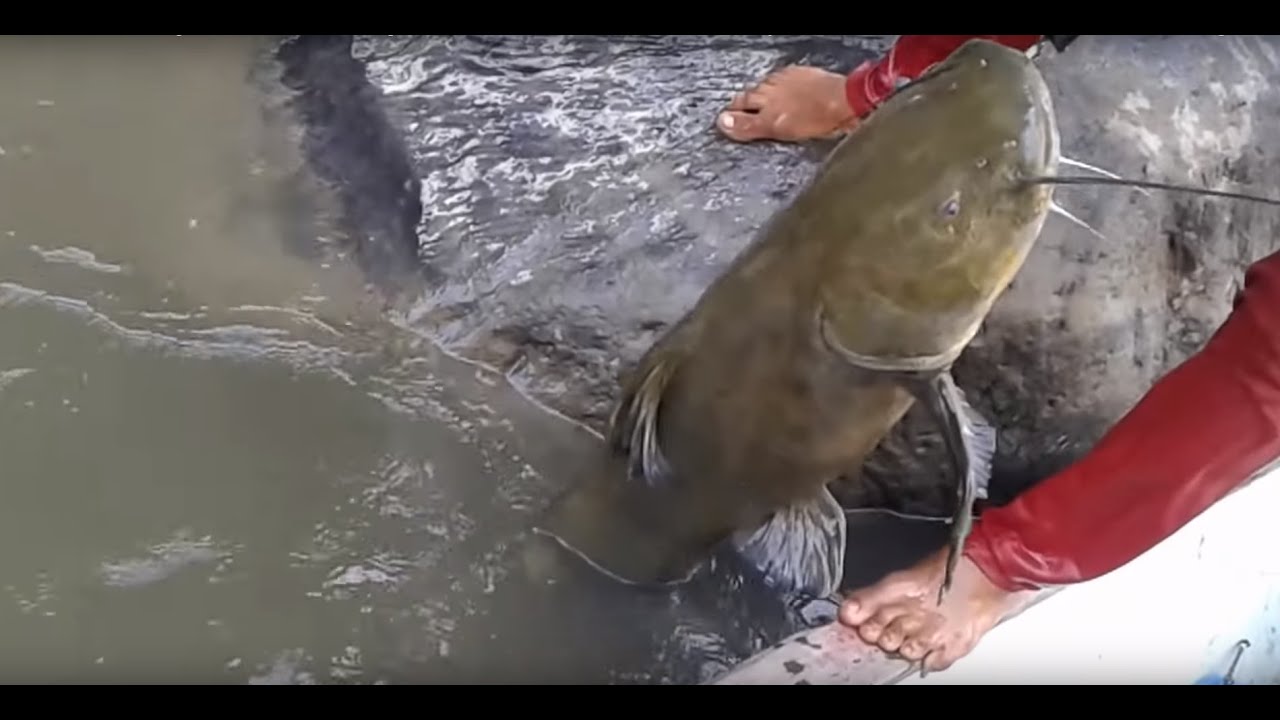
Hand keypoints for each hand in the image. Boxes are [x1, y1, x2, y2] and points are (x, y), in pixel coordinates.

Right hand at [717, 66, 859, 142]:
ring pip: (767, 86)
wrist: (845, 100)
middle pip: (751, 94)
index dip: (732, 113)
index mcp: (764, 100)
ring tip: (759, 102)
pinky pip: (785, 79)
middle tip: (739, 111)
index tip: (727, 120)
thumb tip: (722, 122)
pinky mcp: (804, 75)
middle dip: (743, 102)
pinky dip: (780, 86)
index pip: (740, 105)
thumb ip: (748, 125)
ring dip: (761, 94)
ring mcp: (789, 79)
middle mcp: (773, 86)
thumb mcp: (777, 128)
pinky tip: (783, 92)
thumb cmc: (816, 118)